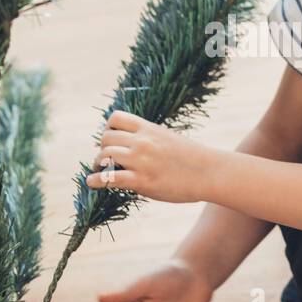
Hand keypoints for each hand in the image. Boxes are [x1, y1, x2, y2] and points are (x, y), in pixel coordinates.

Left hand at [85, 110, 217, 203]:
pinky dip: (96, 180)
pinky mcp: (142, 180)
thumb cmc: (191, 158)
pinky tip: (92, 183)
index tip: (111, 140)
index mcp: (148, 128)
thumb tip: (131, 144)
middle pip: (106, 138)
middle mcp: (142, 141)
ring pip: (104, 156)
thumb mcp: (167, 138)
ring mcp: (141, 161)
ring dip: (99, 164)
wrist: (209, 172)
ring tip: (100, 171)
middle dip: (102, 149)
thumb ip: (148, 138)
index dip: (108, 129)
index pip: (115, 118)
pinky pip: (110, 178)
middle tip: (106, 160)